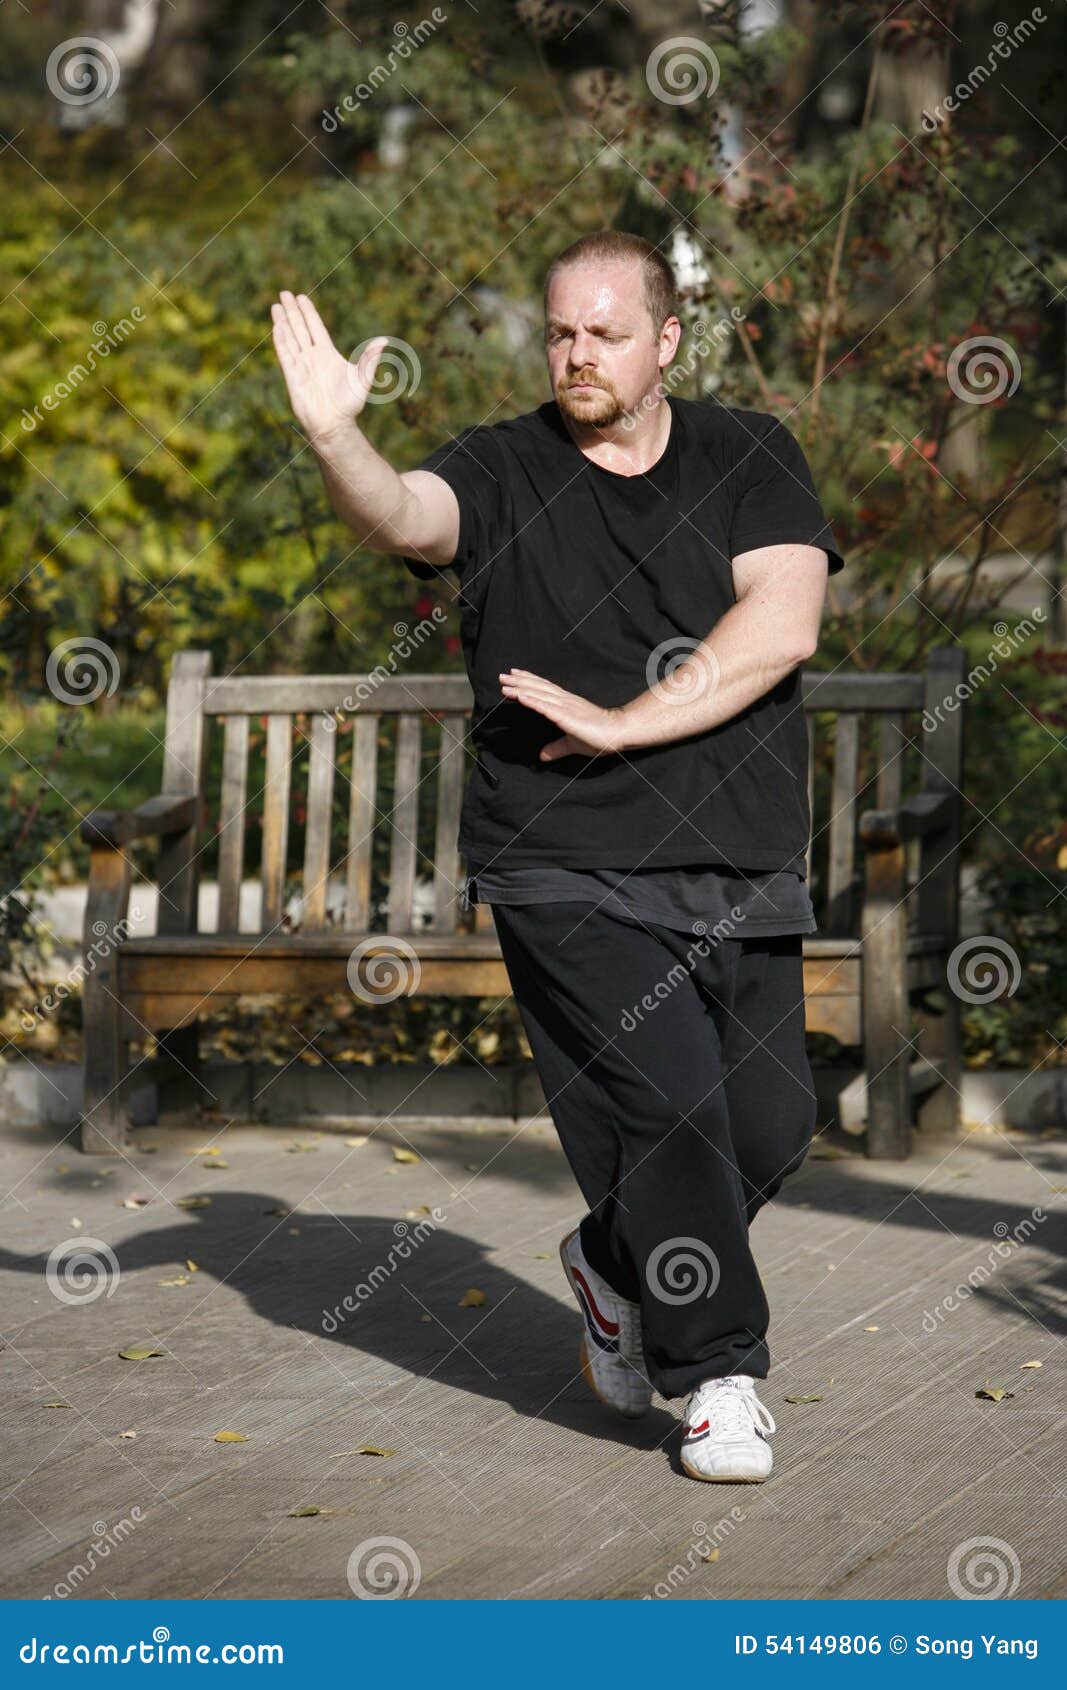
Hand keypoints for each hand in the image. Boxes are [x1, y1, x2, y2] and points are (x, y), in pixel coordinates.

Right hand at [270, 289, 387, 444]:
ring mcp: (302, 365)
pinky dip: (281, 340)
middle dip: (292, 311)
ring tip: (276, 305)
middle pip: (300, 328)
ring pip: (290, 338)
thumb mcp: (362, 378)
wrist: (335, 424)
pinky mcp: (293, 376)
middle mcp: (312, 357)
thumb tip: (383, 340)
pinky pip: (286, 355)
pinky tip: (276, 327)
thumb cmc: (350, 404)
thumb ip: (370, 358)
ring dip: (283, 322)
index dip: (308, 312)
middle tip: (284, 293)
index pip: (315, 327)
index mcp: (327, 353)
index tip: (301, 297)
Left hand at [499, 669, 628, 759]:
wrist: (618, 732)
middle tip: (502, 675)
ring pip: (538, 694)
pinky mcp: (567, 717)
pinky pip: (546, 707)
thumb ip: (556, 748)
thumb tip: (542, 756)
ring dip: (520, 688)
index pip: (543, 689)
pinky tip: (520, 696)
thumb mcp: (572, 744)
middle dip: (519, 681)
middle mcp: (564, 701)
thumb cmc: (599, 736)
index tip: (514, 675)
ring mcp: (565, 707)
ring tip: (504, 684)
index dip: (528, 681)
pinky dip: (532, 701)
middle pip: (537, 688)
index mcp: (566, 704)